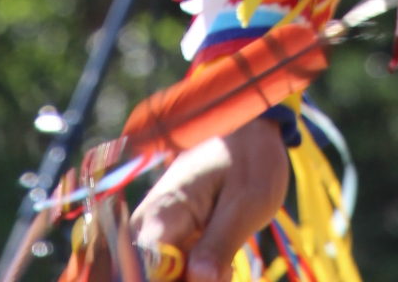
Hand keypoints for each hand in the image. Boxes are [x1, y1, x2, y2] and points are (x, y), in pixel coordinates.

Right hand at [129, 116, 289, 281]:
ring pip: (166, 276)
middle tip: (225, 268)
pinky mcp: (169, 237)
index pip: (147, 272)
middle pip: (154, 277)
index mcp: (161, 214)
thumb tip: (199, 281)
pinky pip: (175, 269)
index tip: (209, 275)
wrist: (250, 130)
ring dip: (196, 278)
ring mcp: (156, 232)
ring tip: (226, 261)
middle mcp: (147, 225)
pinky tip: (222, 260)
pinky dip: (198, 273)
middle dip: (191, 281)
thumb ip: (220, 244)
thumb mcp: (246, 202)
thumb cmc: (250, 158)